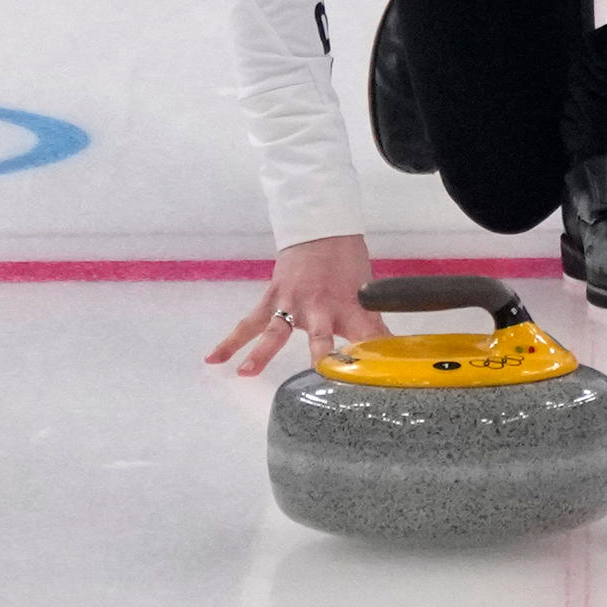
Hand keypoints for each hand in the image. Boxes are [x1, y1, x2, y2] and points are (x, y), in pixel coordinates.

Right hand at [208, 234, 380, 378]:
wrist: (321, 230)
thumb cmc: (347, 265)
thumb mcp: (368, 294)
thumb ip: (374, 327)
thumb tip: (393, 354)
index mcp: (352, 308)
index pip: (371, 336)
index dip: (375, 356)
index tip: (379, 377)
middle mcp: (321, 309)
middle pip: (321, 338)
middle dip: (322, 357)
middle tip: (320, 374)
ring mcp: (293, 304)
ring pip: (275, 332)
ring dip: (261, 352)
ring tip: (246, 373)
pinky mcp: (273, 299)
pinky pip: (250, 323)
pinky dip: (231, 341)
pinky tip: (214, 359)